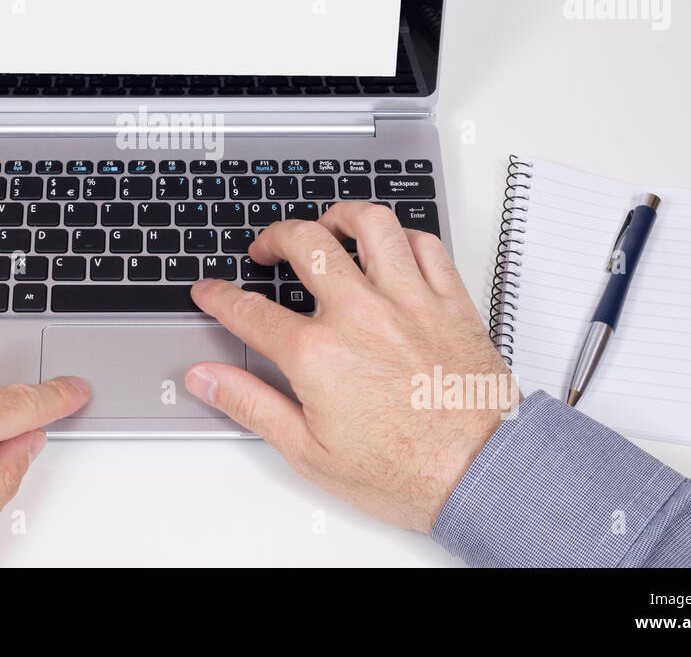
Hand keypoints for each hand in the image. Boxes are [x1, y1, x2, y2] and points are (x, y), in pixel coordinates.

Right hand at [187, 203, 516, 532]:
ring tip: (326, 225)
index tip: (210, 291)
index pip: (249, 311)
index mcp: (317, 354)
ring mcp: (408, 301)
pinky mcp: (450, 302)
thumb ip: (251, 404)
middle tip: (265, 248)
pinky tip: (390, 247)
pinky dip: (402, 236)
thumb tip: (207, 378)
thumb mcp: (308, 452)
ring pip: (370, 225)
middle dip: (273, 236)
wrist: (484, 475)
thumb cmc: (405, 473)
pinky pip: (425, 244)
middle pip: (303, 244)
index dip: (219, 297)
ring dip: (339, 216)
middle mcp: (360, 314)